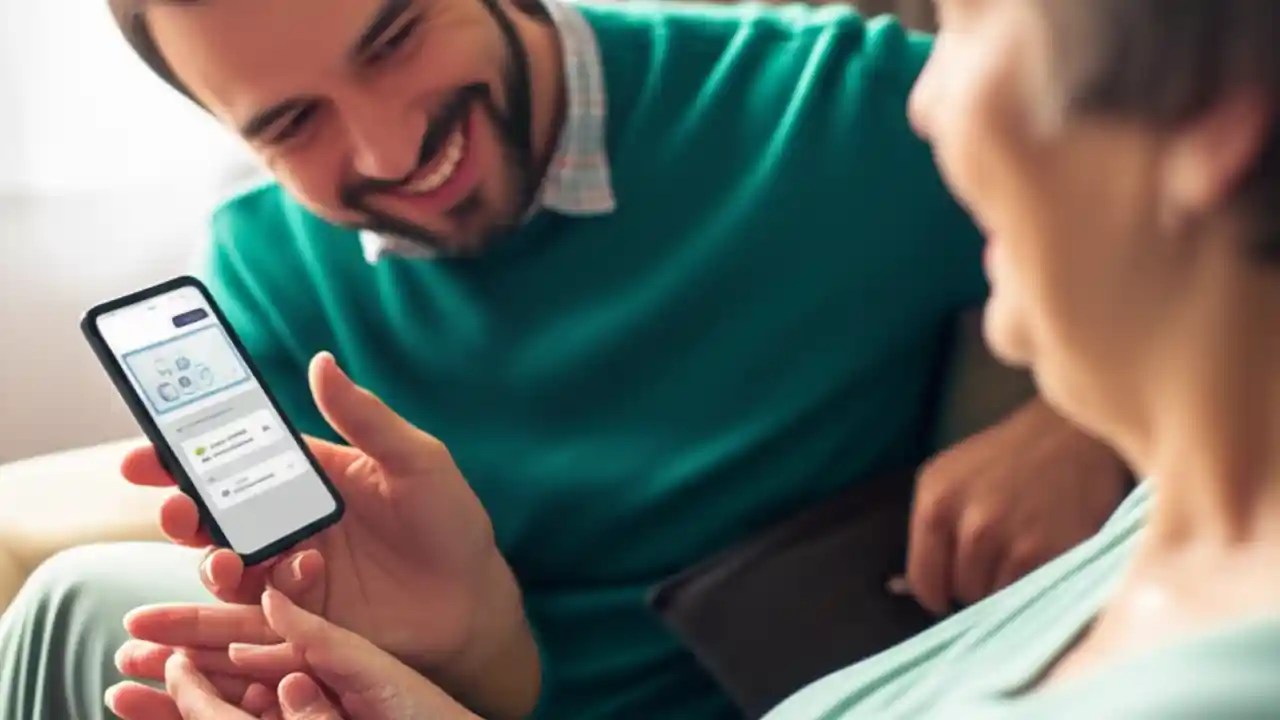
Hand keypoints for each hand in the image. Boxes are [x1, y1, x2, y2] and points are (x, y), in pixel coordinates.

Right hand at [110, 352, 537, 718]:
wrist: (472, 602)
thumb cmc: (450, 522)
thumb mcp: (416, 461)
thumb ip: (366, 419)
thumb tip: (321, 361)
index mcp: (312, 473)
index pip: (240, 452)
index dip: (191, 449)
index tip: (150, 445)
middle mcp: (292, 518)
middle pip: (217, 509)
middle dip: (181, 504)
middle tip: (173, 503)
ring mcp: (292, 565)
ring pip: (226, 558)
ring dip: (212, 554)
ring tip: (226, 553)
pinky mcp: (302, 611)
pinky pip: (262, 600)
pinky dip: (269, 586)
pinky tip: (302, 570)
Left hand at [905, 398, 1129, 613]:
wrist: (1074, 431)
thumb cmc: (1009, 456)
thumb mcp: (951, 477)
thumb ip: (933, 529)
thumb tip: (910, 587)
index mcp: (936, 501)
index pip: (923, 581)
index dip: (937, 593)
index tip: (949, 596)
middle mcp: (970, 523)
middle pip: (962, 593)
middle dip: (977, 583)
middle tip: (1000, 554)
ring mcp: (1012, 540)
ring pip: (997, 599)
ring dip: (1009, 586)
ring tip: (1025, 550)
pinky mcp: (1052, 553)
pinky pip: (1031, 595)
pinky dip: (1038, 584)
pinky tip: (1046, 555)